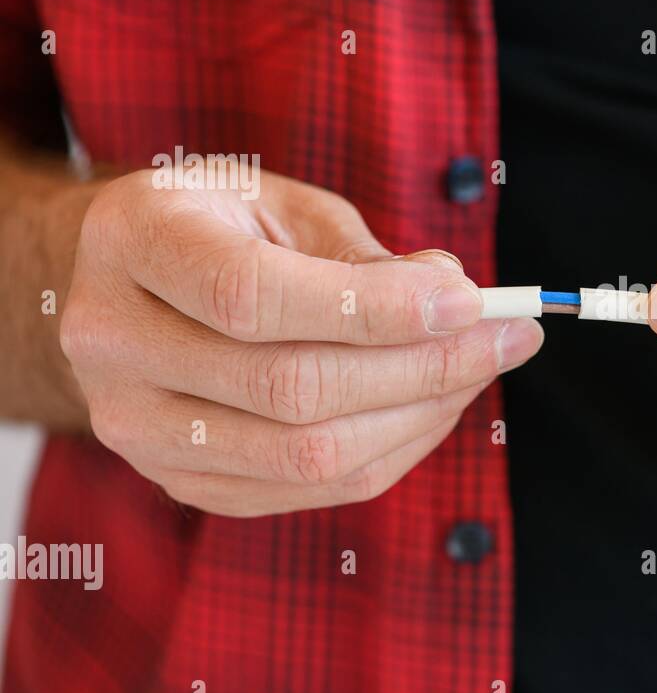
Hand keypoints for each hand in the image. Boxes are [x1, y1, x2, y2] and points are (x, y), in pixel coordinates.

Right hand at [60, 169, 542, 516]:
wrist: (126, 284)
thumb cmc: (219, 226)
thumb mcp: (280, 202)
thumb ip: (360, 253)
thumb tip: (453, 297)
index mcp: (134, 243)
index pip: (254, 297)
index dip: (373, 308)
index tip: (470, 302)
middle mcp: (113, 343)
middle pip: (292, 389)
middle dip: (424, 368)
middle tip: (508, 338)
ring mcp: (137, 428)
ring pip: (309, 456)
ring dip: (422, 416)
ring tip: (481, 368)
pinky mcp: (180, 480)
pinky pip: (310, 490)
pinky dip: (393, 450)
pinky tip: (434, 406)